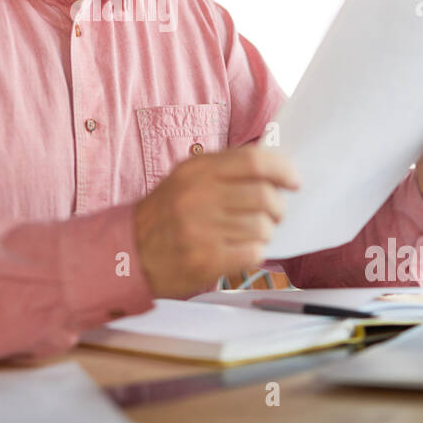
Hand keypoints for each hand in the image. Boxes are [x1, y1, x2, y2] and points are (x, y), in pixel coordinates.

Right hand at [134, 146, 299, 298]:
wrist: (128, 252)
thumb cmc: (165, 214)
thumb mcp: (186, 178)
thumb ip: (225, 170)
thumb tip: (274, 169)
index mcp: (196, 170)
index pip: (254, 161)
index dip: (283, 169)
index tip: (294, 181)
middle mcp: (198, 196)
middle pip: (264, 196)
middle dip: (278, 207)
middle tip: (274, 214)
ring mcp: (201, 230)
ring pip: (262, 227)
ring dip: (265, 232)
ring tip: (251, 234)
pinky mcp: (205, 260)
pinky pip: (253, 253)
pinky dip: (255, 253)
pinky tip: (241, 250)